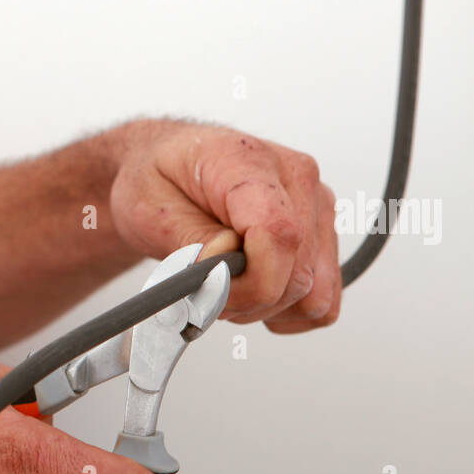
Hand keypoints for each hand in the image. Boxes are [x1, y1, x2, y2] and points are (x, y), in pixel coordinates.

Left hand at [109, 119, 340, 332]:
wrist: (165, 166)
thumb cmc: (156, 181)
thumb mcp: (150, 209)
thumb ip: (192, 242)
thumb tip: (224, 272)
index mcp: (251, 162)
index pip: (280, 234)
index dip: (249, 281)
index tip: (210, 289)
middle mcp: (298, 180)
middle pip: (297, 275)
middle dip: (246, 300)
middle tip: (205, 289)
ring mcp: (317, 208)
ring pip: (314, 295)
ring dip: (266, 307)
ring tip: (227, 286)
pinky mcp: (323, 236)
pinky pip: (323, 302)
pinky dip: (286, 310)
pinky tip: (252, 292)